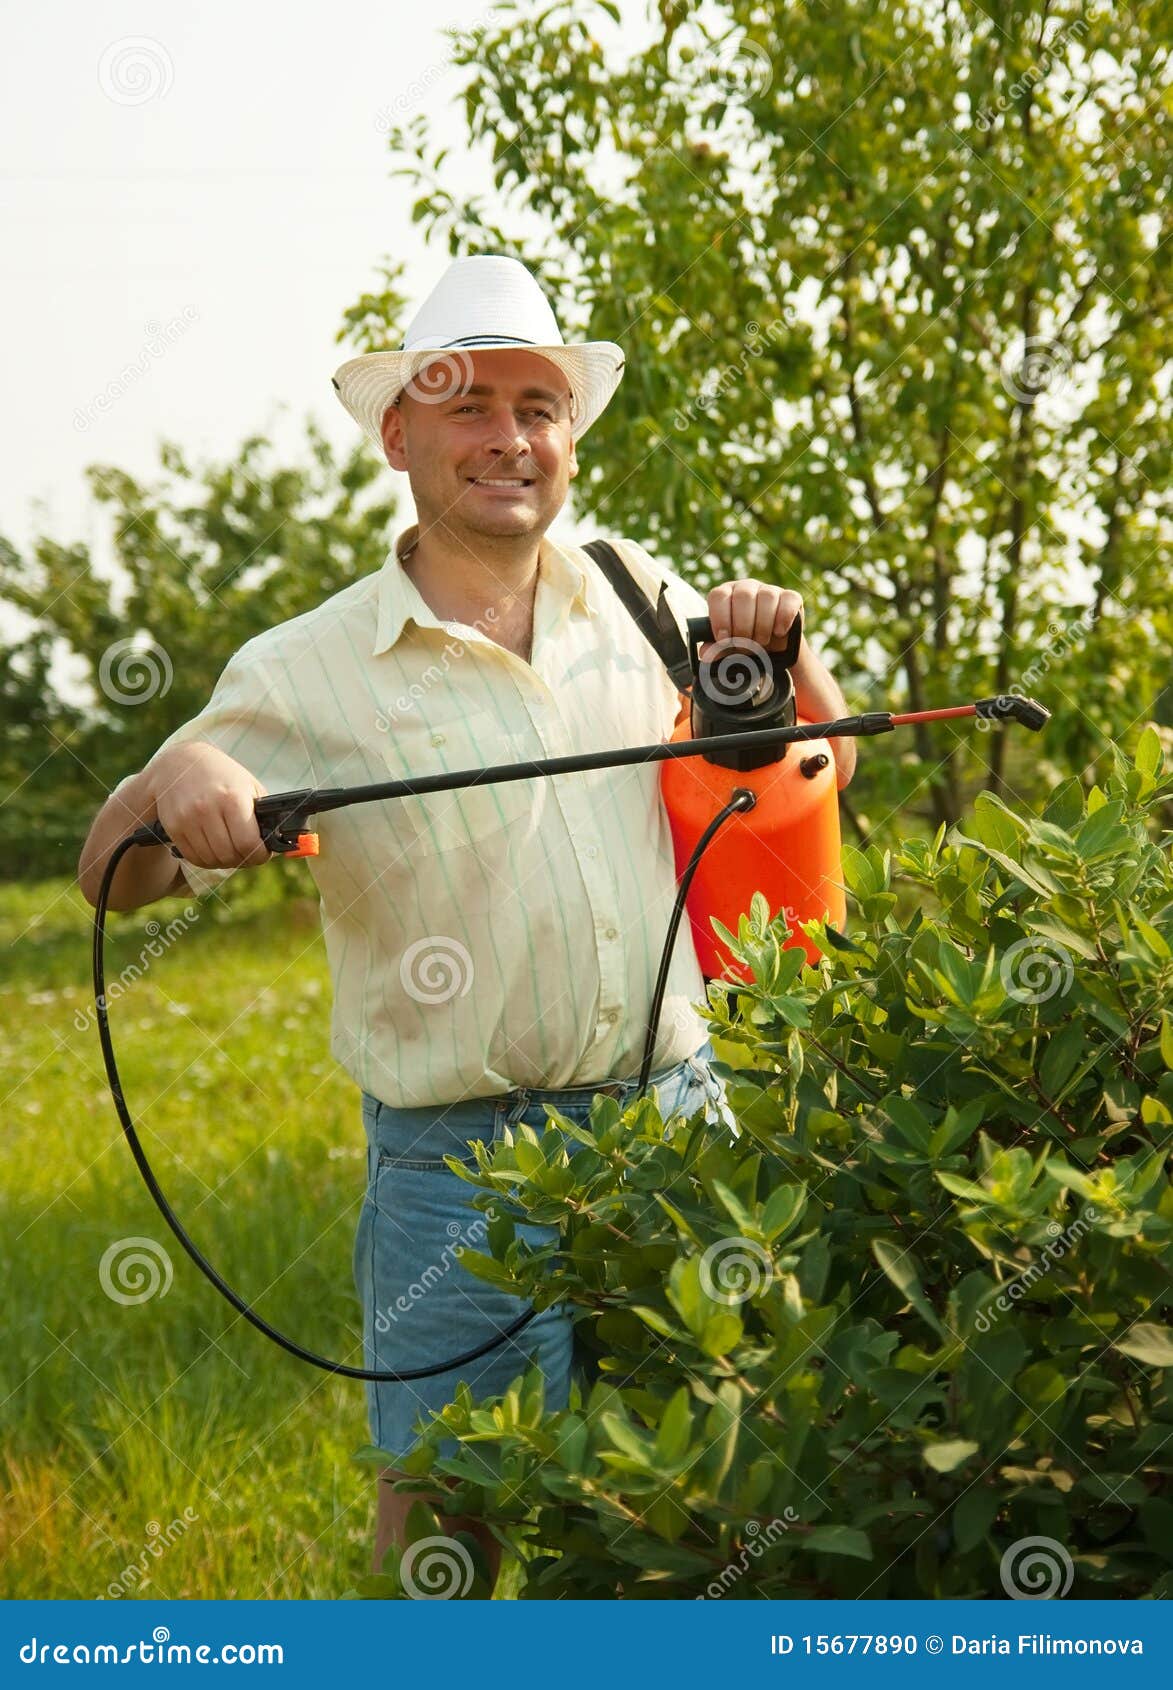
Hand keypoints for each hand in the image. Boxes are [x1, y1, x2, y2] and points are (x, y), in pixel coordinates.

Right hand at [147, 742, 271, 869]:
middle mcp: (208, 809)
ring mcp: (188, 819)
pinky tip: (212, 850)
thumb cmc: (221, 776)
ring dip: (224, 862)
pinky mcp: (173, 827)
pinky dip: (206, 859)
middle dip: (243, 860)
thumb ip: (262, 813)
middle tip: (247, 855)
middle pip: (229, 855)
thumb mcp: (248, 786)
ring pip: (211, 859)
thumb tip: (275, 841)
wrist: (179, 763)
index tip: (263, 854)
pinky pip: (193, 857)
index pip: (248, 843)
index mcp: (232, 798)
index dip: (259, 855)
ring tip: (231, 852)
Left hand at [698, 581, 802, 663]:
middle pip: (743, 596)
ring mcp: (769, 590)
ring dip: (763, 625)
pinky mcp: (791, 597)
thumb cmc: (745, 644)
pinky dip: (783, 619)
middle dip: (743, 627)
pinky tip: (778, 632)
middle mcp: (746, 588)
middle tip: (745, 646)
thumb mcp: (729, 649)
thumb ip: (716, 650)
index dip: (720, 618)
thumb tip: (705, 654)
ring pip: (767, 597)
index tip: (724, 639)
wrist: (775, 650)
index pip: (718, 596)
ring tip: (761, 642)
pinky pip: (788, 601)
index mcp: (726, 596)